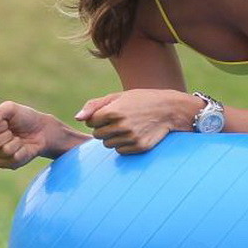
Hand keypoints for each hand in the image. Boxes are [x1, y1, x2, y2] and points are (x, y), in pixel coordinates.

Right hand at [0, 101, 79, 169]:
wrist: (41, 131)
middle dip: (7, 134)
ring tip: (19, 139)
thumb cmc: (24, 118)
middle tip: (13, 131)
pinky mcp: (4, 164)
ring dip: (16, 143)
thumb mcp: (11, 108)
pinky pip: (13, 159)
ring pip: (4, 151)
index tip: (6, 122)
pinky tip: (22, 147)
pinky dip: (22, 151)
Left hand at [77, 89, 198, 154]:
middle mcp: (120, 125)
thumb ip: (94, 106)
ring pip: (108, 144)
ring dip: (113, 138)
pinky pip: (120, 151)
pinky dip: (123, 145)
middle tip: (119, 121)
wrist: (170, 109)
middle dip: (104, 129)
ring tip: (126, 127)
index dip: (99, 117)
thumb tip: (77, 118)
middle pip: (97, 135)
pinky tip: (134, 135)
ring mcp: (130, 138)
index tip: (111, 113)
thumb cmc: (141, 100)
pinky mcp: (139, 147)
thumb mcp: (117, 96)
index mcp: (112, 111)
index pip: (91, 122)